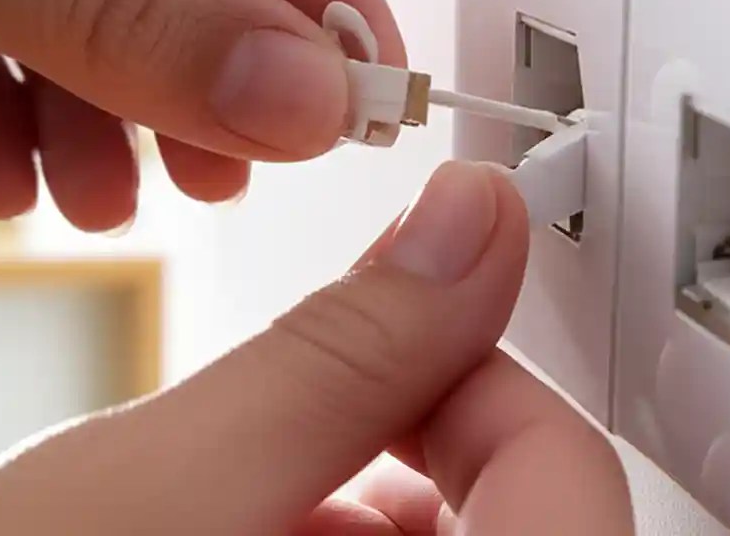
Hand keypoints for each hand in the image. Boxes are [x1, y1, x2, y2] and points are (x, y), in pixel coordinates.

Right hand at [0, 163, 634, 535]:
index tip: (400, 328)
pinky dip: (306, 532)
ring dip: (341, 494)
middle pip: (514, 520)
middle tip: (285, 416)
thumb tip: (473, 225)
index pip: (573, 492)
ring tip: (214, 494)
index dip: (487, 384)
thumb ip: (340, 356)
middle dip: (403, 446)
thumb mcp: (156, 486)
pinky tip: (213, 532)